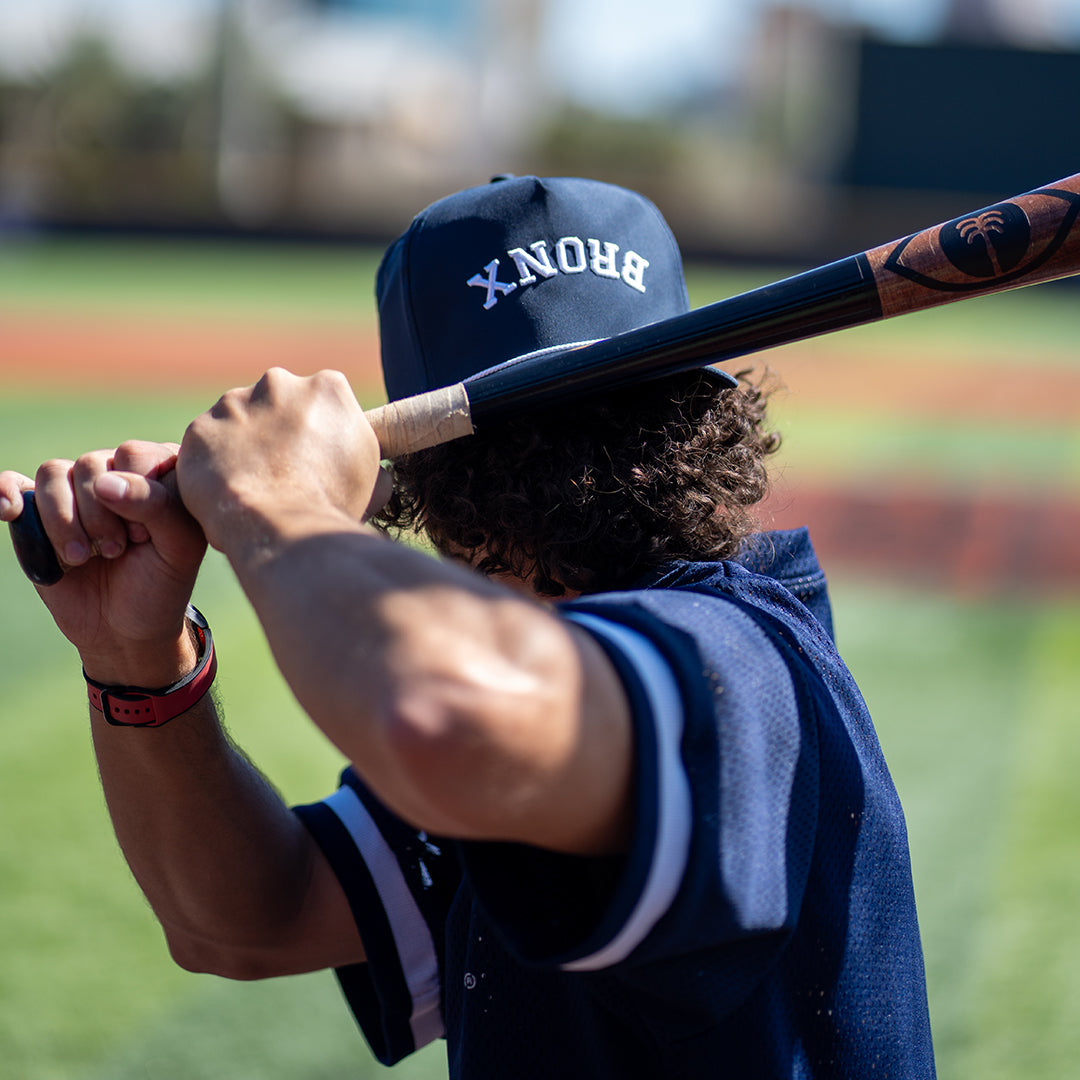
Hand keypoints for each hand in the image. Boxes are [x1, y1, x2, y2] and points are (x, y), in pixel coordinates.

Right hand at [0, 441, 206, 684]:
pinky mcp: (38, 512)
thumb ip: (157, 506)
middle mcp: (117, 472)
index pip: (137, 454)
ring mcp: (76, 491)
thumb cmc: (160, 584)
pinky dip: (5, 492)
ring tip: (82, 557)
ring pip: (53, 474)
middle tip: (115, 550)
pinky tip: (9, 511)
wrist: (124, 629)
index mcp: (159, 473)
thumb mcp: (177, 548)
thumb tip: (104, 481)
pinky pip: (14, 484)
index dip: (136, 495)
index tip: (145, 536)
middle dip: (99, 514)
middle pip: (91, 464)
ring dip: (63, 520)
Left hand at [177, 369, 387, 554]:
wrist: (283, 527)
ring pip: (239, 423)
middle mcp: (279, 382)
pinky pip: (206, 448)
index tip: (317, 460)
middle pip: (277, 405)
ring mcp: (233, 402)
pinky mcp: (199, 429)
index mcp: (329, 388)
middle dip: (279, 434)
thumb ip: (369, 462)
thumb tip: (374, 471)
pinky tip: (229, 495)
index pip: (323, 403)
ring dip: (245, 448)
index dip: (321, 434)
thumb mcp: (375, 483)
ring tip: (255, 488)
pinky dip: (214, 468)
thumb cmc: (333, 505)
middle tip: (284, 474)